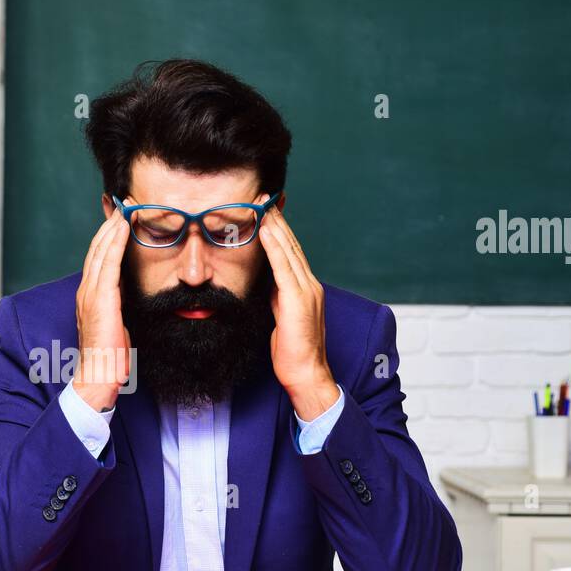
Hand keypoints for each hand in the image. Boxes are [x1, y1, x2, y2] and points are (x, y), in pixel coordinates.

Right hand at [72, 206, 131, 411]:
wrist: (98, 377)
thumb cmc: (109, 359)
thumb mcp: (117, 325)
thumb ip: (119, 307)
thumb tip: (129, 297)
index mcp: (90, 297)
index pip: (99, 259)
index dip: (109, 236)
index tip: (121, 217)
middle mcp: (86, 291)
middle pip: (97, 248)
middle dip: (111, 223)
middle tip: (124, 201)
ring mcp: (90, 294)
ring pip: (101, 251)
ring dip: (113, 226)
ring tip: (126, 206)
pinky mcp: (100, 300)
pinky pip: (108, 263)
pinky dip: (115, 242)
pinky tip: (123, 226)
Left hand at [258, 208, 340, 420]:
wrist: (306, 374)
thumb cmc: (292, 354)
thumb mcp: (280, 319)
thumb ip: (276, 299)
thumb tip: (266, 285)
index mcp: (305, 289)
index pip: (290, 252)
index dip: (278, 229)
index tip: (266, 210)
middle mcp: (309, 284)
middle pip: (290, 244)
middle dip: (276, 219)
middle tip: (263, 195)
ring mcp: (306, 290)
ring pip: (288, 249)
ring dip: (273, 224)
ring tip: (261, 203)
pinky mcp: (298, 299)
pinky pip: (283, 265)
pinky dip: (273, 245)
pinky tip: (263, 229)